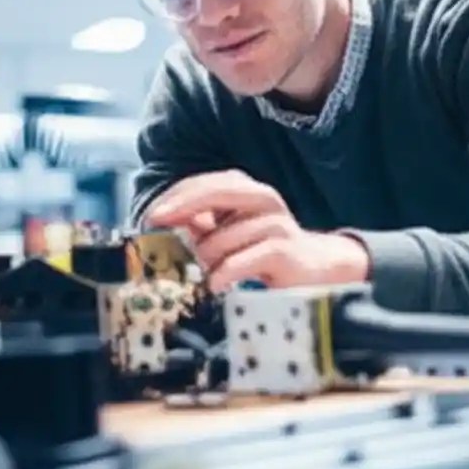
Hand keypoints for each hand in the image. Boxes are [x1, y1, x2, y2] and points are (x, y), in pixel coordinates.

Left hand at [145, 170, 369, 290]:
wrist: (317, 268)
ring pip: (223, 237)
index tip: (151, 217)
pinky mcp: (286, 253)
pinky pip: (243, 261)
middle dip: (183, 206)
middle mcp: (265, 201)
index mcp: (249, 191)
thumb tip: (160, 223)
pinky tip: (215, 285)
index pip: (208, 183)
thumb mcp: (230, 232)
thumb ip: (200, 224)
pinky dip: (223, 274)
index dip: (176, 196)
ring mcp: (277, 225)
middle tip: (156, 224)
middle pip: (219, 191)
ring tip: (199, 275)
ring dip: (203, 259)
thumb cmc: (265, 250)